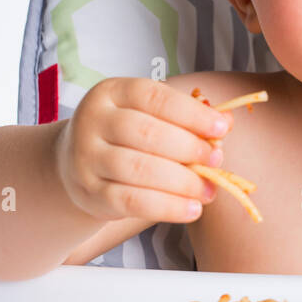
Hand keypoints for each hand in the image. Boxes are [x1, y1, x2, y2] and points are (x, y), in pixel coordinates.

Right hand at [54, 77, 232, 222]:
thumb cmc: (126, 137)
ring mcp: (87, 157)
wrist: (76, 165)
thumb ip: (186, 117)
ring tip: (208, 191)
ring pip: (140, 169)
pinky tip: (191, 209)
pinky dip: (167, 207)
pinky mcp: (90, 192)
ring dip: (183, 182)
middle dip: (190, 148)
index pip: (154, 97)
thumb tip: (226, 122)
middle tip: (217, 161)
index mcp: (112, 92)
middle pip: (147, 133)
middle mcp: (93, 120)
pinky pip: (132, 201)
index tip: (222, 128)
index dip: (192, 113)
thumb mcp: (151, 116)